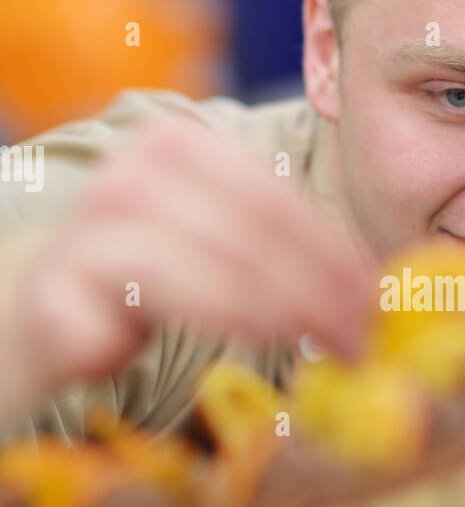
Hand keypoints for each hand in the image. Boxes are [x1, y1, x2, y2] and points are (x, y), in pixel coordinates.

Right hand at [6, 116, 377, 398]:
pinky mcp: (56, 296)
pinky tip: (222, 359)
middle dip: (315, 291)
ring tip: (318, 350)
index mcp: (180, 147)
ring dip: (267, 315)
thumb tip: (373, 292)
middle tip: (359, 340)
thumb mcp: (219, 245)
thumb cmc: (152, 279)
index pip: (276, 201)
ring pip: (197, 269)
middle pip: (246, 233)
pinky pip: (126, 318)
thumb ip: (281, 250)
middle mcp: (130, 175)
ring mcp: (88, 232)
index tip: (376, 305)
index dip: (334, 255)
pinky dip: (177, 340)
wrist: (46, 307)